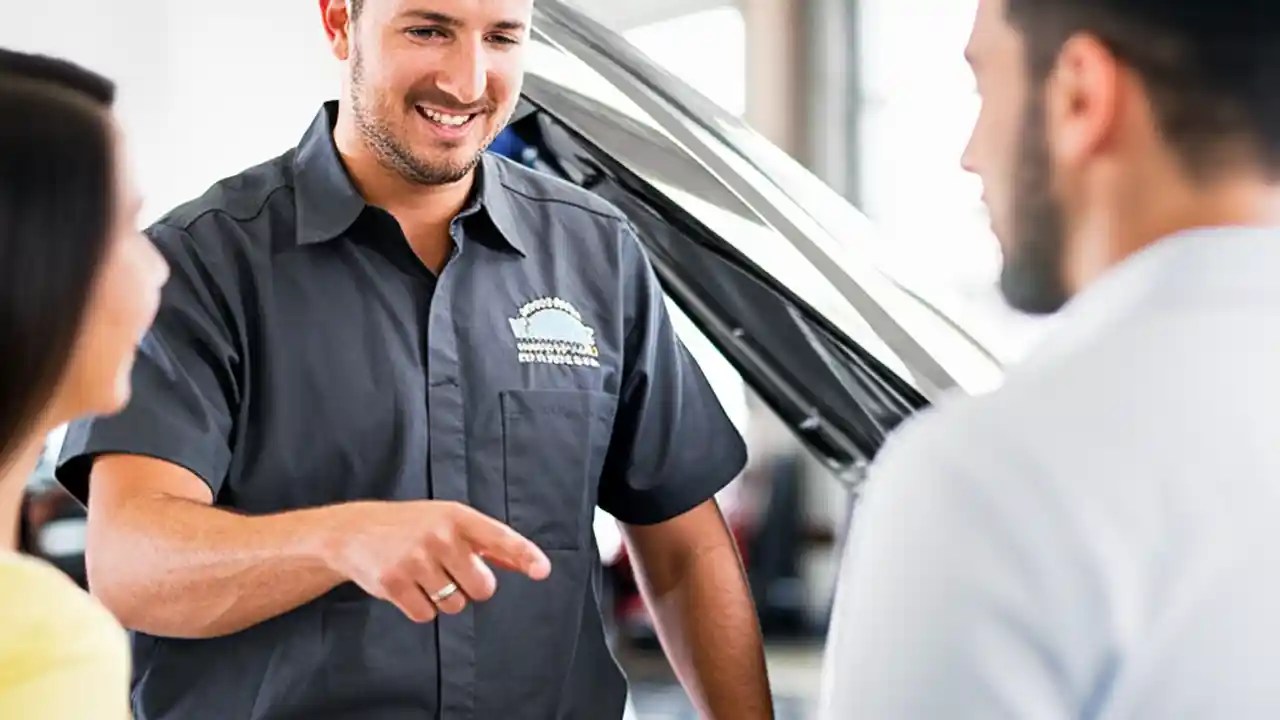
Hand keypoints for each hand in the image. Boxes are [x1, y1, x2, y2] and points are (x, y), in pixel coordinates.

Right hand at [324, 500, 550, 622]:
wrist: (354, 532)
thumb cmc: (411, 527)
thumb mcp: (449, 522)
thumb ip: (488, 545)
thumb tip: (527, 564)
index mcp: (457, 517)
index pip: (499, 537)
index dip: (524, 555)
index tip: (542, 570)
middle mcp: (439, 536)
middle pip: (482, 587)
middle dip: (471, 587)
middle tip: (451, 573)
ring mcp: (415, 560)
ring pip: (455, 605)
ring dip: (444, 599)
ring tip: (424, 576)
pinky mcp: (394, 583)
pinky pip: (427, 615)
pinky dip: (421, 608)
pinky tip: (408, 586)